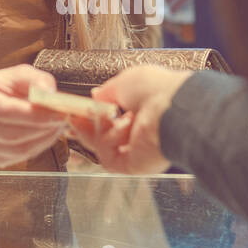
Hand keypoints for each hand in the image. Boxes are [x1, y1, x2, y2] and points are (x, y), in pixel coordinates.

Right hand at [0, 65, 67, 167]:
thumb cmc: (2, 87)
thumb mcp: (18, 75)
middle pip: (10, 134)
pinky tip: (43, 135)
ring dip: (43, 140)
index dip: (35, 115)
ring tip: (56, 127)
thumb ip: (36, 79)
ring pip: (16, 150)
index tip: (59, 113)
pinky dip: (36, 148)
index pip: (4, 111)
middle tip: (63, 120)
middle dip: (43, 129)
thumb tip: (50, 93)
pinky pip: (16, 158)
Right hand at [68, 65, 191, 173]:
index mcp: (142, 113)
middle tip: (74, 116)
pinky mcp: (133, 166)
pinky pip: (107, 157)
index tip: (77, 110)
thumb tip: (96, 95)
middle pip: (102, 136)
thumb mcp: (126, 81)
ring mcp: (136, 151)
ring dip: (97, 130)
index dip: (92, 115)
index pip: (111, 120)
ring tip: (102, 114)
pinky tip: (120, 125)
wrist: (174, 109)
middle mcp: (140, 133)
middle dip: (87, 126)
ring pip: (101, 148)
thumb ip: (108, 91)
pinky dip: (107, 140)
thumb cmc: (159, 90)